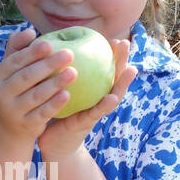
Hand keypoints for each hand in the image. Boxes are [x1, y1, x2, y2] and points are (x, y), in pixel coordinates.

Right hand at [0, 25, 87, 147]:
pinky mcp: (25, 124)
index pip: (16, 61)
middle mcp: (3, 92)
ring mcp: (13, 110)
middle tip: (70, 54)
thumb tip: (29, 31)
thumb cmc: (17, 90)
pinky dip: (54, 104)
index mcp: (0, 75)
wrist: (10, 127)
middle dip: (48, 65)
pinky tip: (68, 95)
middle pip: (26, 77)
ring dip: (55, 83)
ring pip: (35, 96)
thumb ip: (18, 49)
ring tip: (74, 73)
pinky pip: (41, 113)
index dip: (32, 52)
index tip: (51, 44)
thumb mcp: (12, 71)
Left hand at [37, 36, 135, 161]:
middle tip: (125, 43)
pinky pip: (96, 113)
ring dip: (123, 83)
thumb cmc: (51, 110)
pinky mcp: (85, 124)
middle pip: (112, 77)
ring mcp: (93, 112)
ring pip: (112, 95)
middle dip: (121, 60)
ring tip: (131, 69)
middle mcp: (95, 98)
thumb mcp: (53, 88)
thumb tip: (47, 44)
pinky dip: (105, 105)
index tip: (113, 37)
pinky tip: (112, 97)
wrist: (48, 141)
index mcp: (89, 88)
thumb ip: (54, 70)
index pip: (100, 67)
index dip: (108, 53)